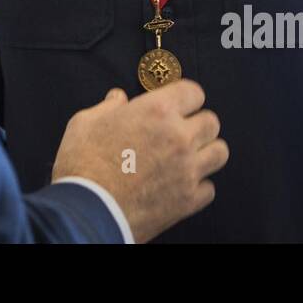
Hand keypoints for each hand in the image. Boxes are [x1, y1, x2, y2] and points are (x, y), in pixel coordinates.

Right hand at [50, 80, 227, 242]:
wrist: (88, 211)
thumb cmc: (84, 165)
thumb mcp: (85, 123)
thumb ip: (107, 107)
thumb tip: (117, 99)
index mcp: (157, 111)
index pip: (193, 92)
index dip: (185, 96)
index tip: (178, 103)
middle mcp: (179, 137)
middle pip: (211, 122)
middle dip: (197, 122)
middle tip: (182, 129)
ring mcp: (187, 170)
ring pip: (219, 153)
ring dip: (205, 151)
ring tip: (188, 155)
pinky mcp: (188, 200)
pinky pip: (209, 188)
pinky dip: (198, 185)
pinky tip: (181, 183)